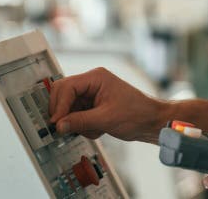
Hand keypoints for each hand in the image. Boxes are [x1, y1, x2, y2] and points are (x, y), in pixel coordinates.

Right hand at [49, 67, 163, 141]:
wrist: (151, 121)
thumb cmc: (137, 113)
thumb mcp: (106, 119)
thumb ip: (80, 121)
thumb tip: (59, 125)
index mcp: (96, 78)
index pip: (66, 87)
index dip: (59, 105)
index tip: (56, 122)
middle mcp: (91, 83)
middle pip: (63, 95)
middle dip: (64, 113)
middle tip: (64, 129)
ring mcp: (91, 95)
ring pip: (68, 108)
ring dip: (76, 122)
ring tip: (93, 129)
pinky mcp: (92, 106)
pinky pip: (76, 116)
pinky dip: (82, 126)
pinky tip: (98, 130)